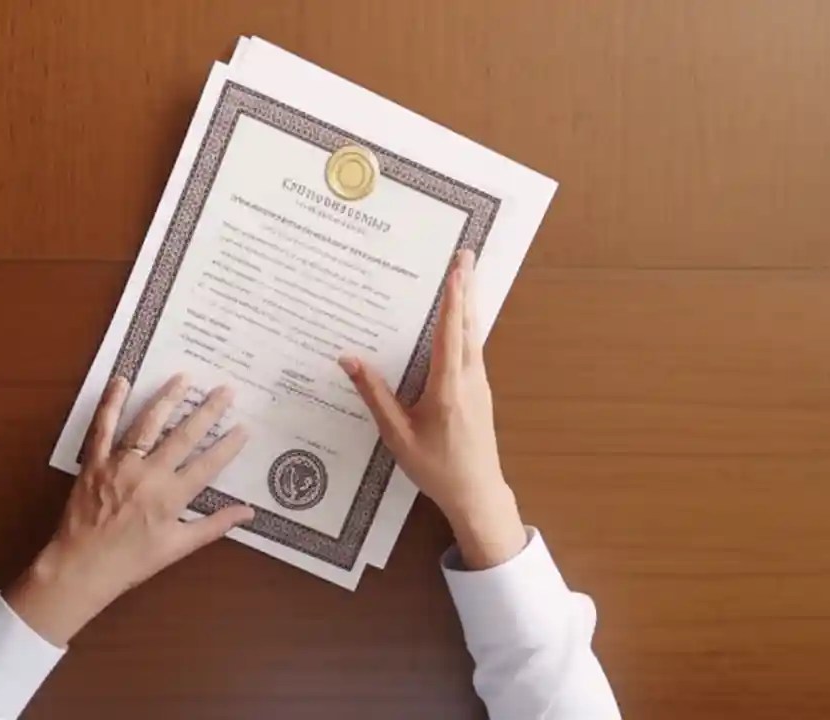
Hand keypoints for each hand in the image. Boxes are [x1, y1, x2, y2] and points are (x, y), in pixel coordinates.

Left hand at [6, 374, 252, 645]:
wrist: (82, 567)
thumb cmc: (132, 562)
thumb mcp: (178, 547)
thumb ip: (214, 526)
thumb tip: (248, 513)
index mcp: (172, 496)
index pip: (208, 464)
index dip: (229, 445)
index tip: (244, 426)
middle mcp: (149, 474)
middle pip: (184, 436)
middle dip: (208, 411)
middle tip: (226, 389)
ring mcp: (120, 464)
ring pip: (148, 423)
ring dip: (168, 398)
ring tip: (184, 377)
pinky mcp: (95, 461)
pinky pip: (104, 427)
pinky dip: (111, 402)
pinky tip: (122, 381)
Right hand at [338, 249, 526, 569]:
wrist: (477, 493)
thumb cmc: (435, 467)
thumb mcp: (397, 435)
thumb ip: (374, 395)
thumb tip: (349, 359)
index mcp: (448, 388)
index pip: (451, 334)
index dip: (452, 298)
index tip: (456, 268)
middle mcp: (469, 379)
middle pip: (469, 324)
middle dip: (467, 287)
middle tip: (466, 254)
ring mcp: (479, 384)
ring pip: (475, 335)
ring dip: (468, 304)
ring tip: (463, 274)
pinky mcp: (480, 391)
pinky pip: (473, 349)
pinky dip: (466, 326)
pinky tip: (459, 319)